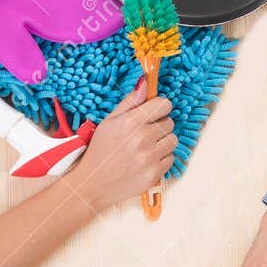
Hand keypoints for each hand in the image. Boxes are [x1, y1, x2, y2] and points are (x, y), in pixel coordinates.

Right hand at [69, 78, 174, 209]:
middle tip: (145, 133)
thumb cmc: (100, 151)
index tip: (154, 113)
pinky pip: (170, 159)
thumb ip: (129, 102)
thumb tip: (145, 83)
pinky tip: (147, 160)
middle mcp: (142, 139)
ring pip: (173, 140)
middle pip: (170, 123)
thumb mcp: (109, 122)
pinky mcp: (154, 174)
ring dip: (163, 142)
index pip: (164, 105)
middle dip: (160, 125)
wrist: (93, 183)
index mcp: (130, 123)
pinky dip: (161, 159)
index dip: (160, 108)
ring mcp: (149, 158)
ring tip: (147, 147)